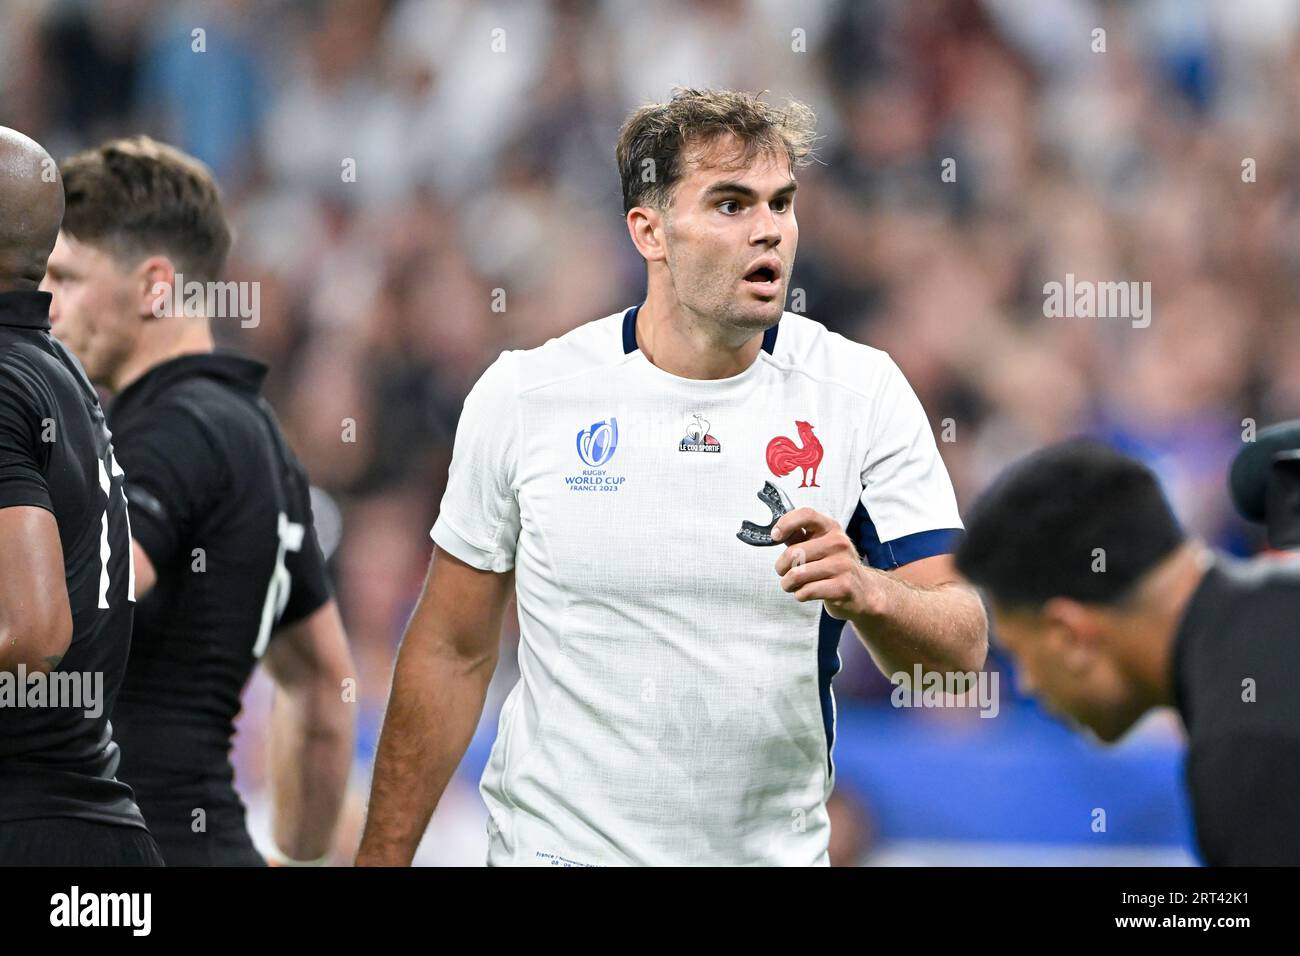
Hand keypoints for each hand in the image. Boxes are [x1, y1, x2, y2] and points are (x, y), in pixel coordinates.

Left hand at [771, 507, 885, 620]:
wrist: (863, 591)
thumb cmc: (835, 565)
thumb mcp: (821, 545)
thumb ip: (799, 537)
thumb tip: (777, 532)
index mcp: (831, 528)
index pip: (806, 515)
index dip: (786, 523)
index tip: (775, 536)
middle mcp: (839, 543)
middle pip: (793, 552)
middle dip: (781, 567)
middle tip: (784, 572)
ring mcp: (843, 565)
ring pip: (797, 575)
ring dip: (788, 584)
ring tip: (793, 585)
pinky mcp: (843, 587)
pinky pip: (806, 591)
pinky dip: (800, 595)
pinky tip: (806, 592)